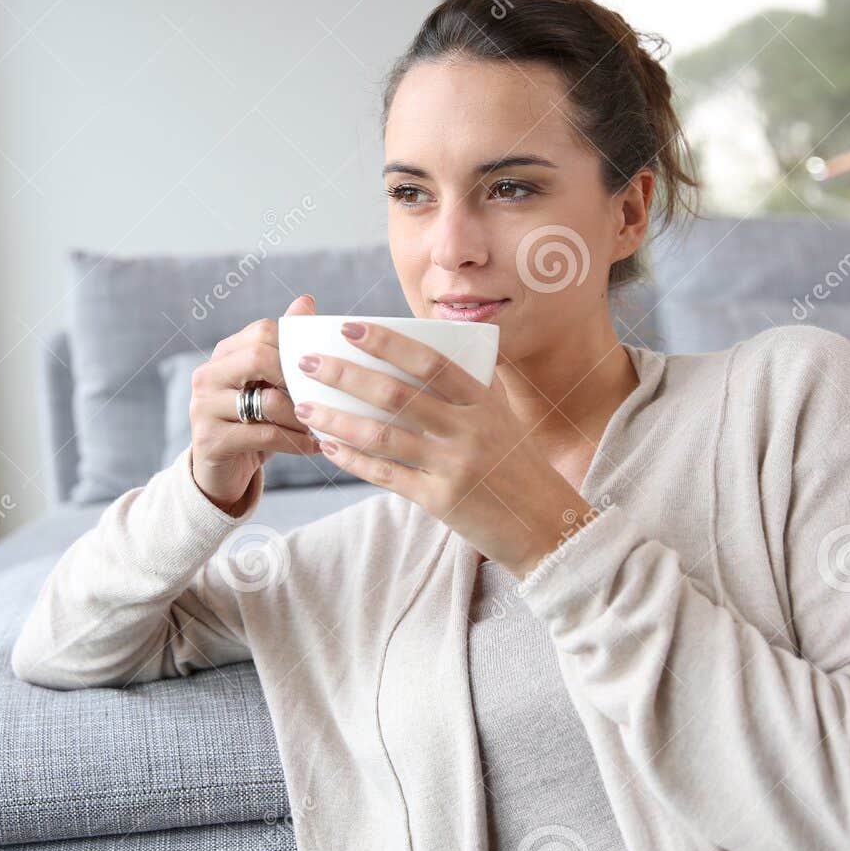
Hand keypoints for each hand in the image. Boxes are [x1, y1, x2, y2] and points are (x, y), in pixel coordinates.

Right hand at [189, 294, 321, 514]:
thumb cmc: (255, 422)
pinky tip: (314, 447)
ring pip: (267, 401)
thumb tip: (306, 301)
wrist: (223, 472)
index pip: (263, 331)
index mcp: (224, 354)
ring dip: (303, 416)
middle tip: (323, 396)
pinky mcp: (209, 440)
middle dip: (298, 378)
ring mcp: (203, 407)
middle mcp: (207, 375)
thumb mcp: (270, 383)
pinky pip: (264, 435)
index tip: (321, 368)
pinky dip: (296, 442)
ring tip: (323, 425)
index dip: (296, 347)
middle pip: (260, 358)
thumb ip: (285, 345)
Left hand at [291, 320, 595, 577]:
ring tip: (303, 407)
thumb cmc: (516, 464)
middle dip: (345, 375)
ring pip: (383, 435)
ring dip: (337, 419)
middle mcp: (469, 429)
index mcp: (482, 400)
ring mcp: (455, 465)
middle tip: (307, 362)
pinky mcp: (442, 500)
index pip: (429, 361)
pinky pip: (387, 475)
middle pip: (396, 394)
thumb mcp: (498, 418)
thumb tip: (415, 357)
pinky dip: (354, 460)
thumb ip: (463, 393)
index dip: (386, 342)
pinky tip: (329, 447)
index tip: (348, 326)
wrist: (546, 524)